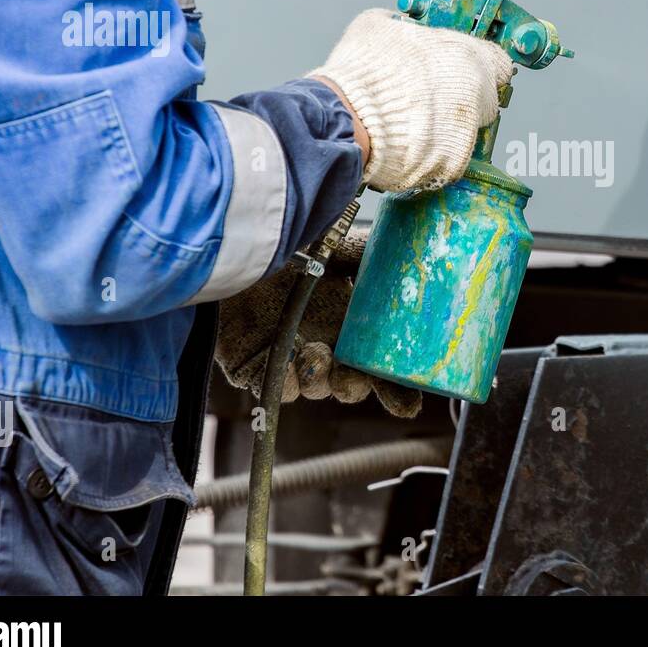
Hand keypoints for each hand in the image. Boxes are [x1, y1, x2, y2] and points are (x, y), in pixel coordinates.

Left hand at [214, 238, 421, 417]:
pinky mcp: (253, 368)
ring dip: (320, 378)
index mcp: (348, 321)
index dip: (396, 390)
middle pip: (350, 385)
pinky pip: (277, 390)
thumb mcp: (338, 246)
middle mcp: (322, 342)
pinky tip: (291, 360)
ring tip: (315, 352)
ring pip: (315, 388)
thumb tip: (415, 257)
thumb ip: (375, 258)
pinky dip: (287, 382)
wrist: (232, 247)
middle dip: (354, 387)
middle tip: (354, 378)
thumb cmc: (287, 244)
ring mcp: (289, 357)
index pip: (380, 365)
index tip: (408, 402)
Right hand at [309, 8, 514, 191]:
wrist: (346, 121)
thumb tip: (399, 25)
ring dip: (447, 127)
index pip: (498, 62)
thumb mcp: (378, 26)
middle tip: (431, 97)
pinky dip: (433, 153)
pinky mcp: (452, 164)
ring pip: (468, 130)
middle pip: (485, 98)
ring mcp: (466, 133)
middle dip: (463, 97)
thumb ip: (401, 25)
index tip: (467, 70)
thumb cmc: (362, 73)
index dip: (481, 65)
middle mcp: (474, 95)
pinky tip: (409, 143)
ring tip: (413, 122)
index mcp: (466, 57)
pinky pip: (449, 157)